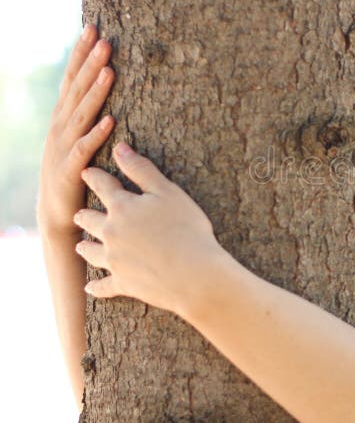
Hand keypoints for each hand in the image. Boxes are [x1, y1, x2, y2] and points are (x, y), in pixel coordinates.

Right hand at [37, 24, 114, 239]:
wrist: (59, 214)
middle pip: (76, 89)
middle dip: (89, 63)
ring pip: (81, 114)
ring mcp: (63, 147)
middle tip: (103, 38)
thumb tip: (103, 84)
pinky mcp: (71, 170)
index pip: (72, 78)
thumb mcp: (78, 138)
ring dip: (95, 92)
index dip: (81, 54)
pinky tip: (111, 120)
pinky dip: (97, 134)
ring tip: (110, 70)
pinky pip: (86, 149)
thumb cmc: (74, 172)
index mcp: (63, 118)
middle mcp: (61, 128)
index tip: (94, 28)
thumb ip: (87, 113)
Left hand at [73, 142, 229, 316]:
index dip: (94, 177)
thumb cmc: (187, 229)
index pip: (103, 186)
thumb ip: (141, 170)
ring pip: (90, 252)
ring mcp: (114, 260)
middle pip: (88, 220)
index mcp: (122, 207)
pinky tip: (90, 288)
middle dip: (83, 214)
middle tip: (80, 213)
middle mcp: (111, 232)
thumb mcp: (168, 192)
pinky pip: (103, 286)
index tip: (87, 173)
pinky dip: (95, 287)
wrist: (194, 275)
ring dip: (85, 247)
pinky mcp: (123, 283)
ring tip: (81, 245)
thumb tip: (120, 148)